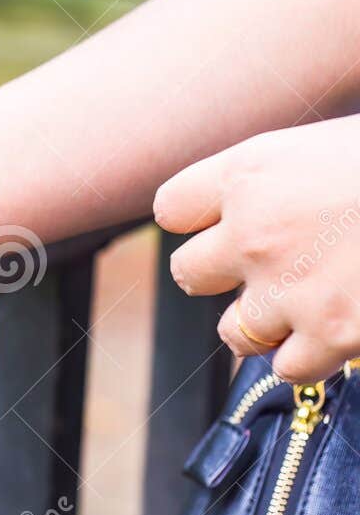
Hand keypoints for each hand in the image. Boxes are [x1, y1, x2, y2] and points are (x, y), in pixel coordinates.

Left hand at [156, 115, 359, 381]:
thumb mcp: (329, 146)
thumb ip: (286, 179)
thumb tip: (270, 203)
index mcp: (250, 173)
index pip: (172, 208)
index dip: (199, 220)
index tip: (224, 224)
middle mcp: (251, 232)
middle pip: (188, 273)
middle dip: (221, 276)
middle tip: (268, 271)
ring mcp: (286, 289)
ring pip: (234, 330)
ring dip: (264, 325)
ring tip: (310, 307)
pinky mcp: (330, 335)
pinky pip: (289, 367)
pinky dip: (311, 358)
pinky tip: (341, 334)